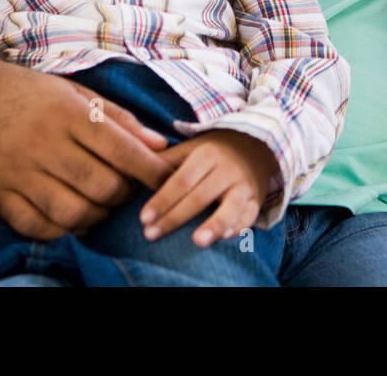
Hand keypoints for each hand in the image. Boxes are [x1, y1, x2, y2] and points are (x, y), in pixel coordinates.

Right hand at [0, 60, 172, 239]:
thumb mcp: (78, 94)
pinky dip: (62, 229)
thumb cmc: (35, 93)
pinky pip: (36, 226)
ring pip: (72, 211)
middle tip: (127, 188)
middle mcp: (41, 142)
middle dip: (124, 193)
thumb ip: (121, 119)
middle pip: (100, 185)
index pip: (120, 148)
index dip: (149, 169)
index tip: (166, 178)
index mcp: (66, 113)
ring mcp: (16, 170)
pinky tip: (72, 215)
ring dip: (97, 215)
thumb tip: (160, 145)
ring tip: (101, 203)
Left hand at [139, 130, 277, 246]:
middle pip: (200, 196)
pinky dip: (239, 227)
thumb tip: (129, 169)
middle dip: (175, 217)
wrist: (256, 145)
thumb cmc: (212, 152)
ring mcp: (244, 185)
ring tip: (197, 241)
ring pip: (231, 206)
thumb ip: (163, 161)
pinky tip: (224, 237)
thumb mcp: (190, 148)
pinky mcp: (256, 200)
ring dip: (214, 224)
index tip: (143, 218)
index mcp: (207, 154)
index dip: (162, 199)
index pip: (182, 179)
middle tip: (151, 235)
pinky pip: (249, 216)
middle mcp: (227, 169)